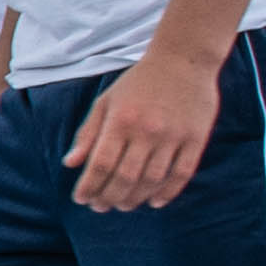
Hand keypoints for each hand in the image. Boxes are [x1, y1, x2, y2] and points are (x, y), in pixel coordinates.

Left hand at [65, 47, 221, 213]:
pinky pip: (182, 174)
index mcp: (121, 120)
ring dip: (135, 199)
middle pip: (125, 177)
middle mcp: (146, 131)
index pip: (101, 164)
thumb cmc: (138, 82)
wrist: (184, 59)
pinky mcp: (195, 139)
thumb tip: (70, 164)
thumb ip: (88, 133)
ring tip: (123, 205)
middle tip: (100, 207)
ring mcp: (173, 136)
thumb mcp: (106, 101)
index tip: (81, 199)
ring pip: (152, 180)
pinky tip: (154, 202)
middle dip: (109, 198)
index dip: (89, 186)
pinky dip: (168, 193)